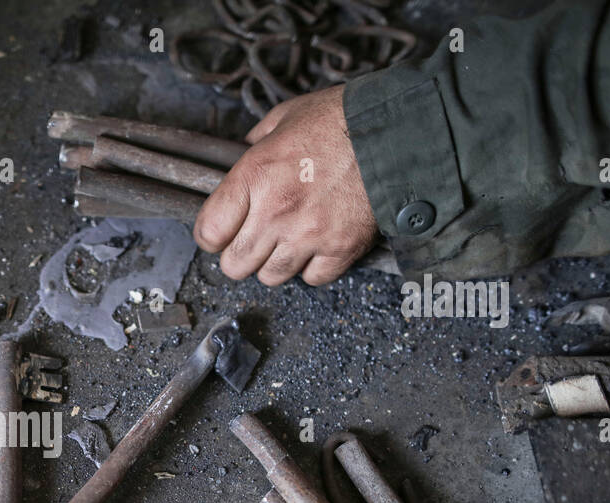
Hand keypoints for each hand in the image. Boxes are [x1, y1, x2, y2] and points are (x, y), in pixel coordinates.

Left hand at [193, 85, 378, 285]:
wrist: (399, 130)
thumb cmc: (343, 119)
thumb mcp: (286, 117)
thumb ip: (257, 141)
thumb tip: (243, 152)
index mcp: (255, 176)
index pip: (209, 233)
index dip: (212, 235)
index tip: (221, 231)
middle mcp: (276, 211)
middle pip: (234, 266)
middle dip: (239, 255)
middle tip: (253, 239)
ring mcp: (308, 234)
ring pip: (270, 277)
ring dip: (275, 263)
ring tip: (288, 240)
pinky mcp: (340, 249)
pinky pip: (311, 279)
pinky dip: (312, 268)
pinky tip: (317, 245)